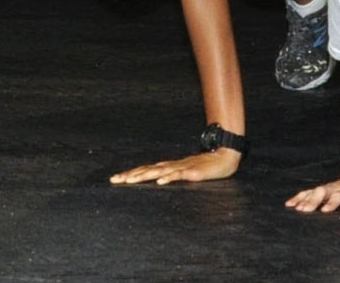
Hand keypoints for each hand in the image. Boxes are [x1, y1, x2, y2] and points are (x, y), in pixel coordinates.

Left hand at [108, 147, 239, 185]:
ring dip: (143, 176)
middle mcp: (171, 166)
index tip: (116, 179)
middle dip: (130, 175)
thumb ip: (173, 176)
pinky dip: (168, 178)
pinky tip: (159, 182)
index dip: (130, 174)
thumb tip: (158, 181)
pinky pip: (179, 175)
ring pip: (159, 172)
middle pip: (147, 170)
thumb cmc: (205, 167)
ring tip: (130, 180)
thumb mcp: (185, 173)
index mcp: (168, 167)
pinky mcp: (193, 172)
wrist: (224, 157)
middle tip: (114, 180)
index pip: (145, 169)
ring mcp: (181, 168)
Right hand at [285, 173, 339, 212]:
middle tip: (305, 210)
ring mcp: (328, 188)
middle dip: (313, 201)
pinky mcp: (322, 190)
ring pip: (313, 192)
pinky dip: (299, 197)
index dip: (332, 202)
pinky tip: (289, 204)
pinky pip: (308, 193)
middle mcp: (336, 188)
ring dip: (304, 200)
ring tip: (295, 208)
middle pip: (322, 193)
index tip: (324, 210)